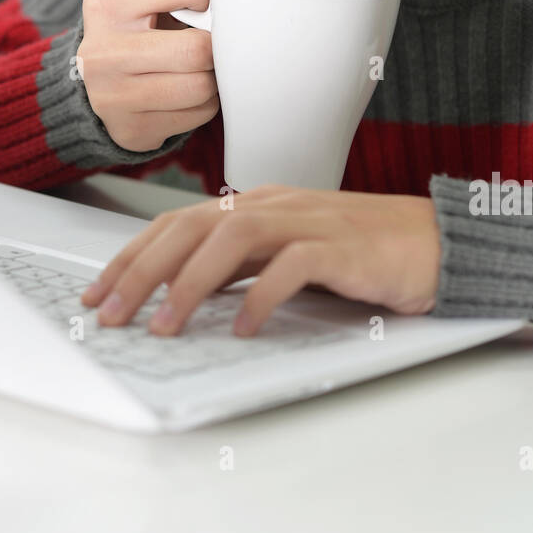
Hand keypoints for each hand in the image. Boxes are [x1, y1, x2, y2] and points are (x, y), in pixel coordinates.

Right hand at [76, 0, 250, 151]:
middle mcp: (101, 49)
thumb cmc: (137, 19)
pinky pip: (197, 115)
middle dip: (214, 45)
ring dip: (212, 76)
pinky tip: (187, 91)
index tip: (204, 1)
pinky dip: (204, 103)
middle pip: (198, 49)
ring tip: (198, 66)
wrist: (98, 81)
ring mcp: (112, 95)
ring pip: (201, 86)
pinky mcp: (130, 129)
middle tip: (208, 39)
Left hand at [80, 187, 440, 336]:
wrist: (435, 242)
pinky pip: (293, 264)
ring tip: (163, 327)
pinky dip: (262, 295)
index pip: (176, 222)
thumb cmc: (361, 251)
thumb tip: (182, 293)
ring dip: (189, 284)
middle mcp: (273, 205)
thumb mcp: (286, 252)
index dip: (131, 256)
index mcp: (255, 204)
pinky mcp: (343, 246)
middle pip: (190, 226)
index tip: (97, 293)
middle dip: (141, 271)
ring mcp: (307, 221)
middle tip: (110, 315)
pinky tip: (244, 328)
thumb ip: (240, 265)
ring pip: (231, 238)